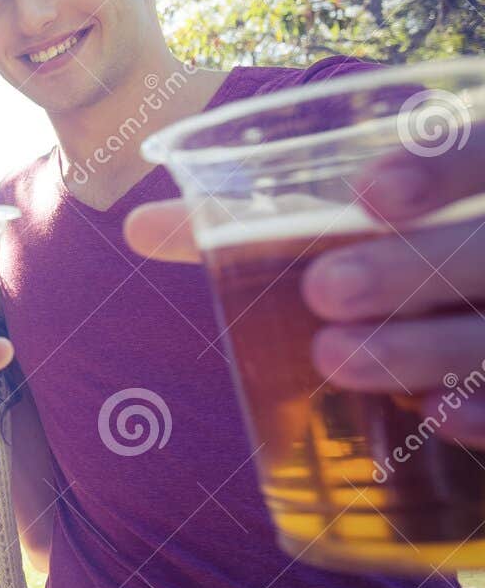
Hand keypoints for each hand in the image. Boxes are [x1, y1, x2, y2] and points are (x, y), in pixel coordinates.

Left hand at [125, 139, 484, 447]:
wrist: (466, 316)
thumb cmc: (397, 266)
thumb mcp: (346, 235)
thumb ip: (256, 227)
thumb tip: (136, 225)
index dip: (443, 167)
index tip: (370, 193)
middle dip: (409, 268)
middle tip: (323, 291)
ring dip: (432, 345)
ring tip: (336, 358)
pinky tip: (441, 420)